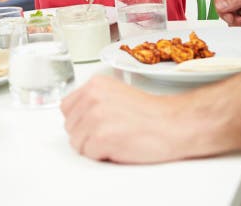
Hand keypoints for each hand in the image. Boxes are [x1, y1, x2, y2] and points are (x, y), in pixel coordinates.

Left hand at [61, 76, 187, 163]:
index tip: (95, 124)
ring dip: (94, 146)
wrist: (174, 124)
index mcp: (95, 84)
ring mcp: (95, 116)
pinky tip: (120, 146)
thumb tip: (76, 115)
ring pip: (76, 142)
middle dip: (86, 135)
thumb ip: (94, 101)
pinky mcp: (101, 136)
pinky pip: (88, 154)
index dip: (80, 121)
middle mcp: (92, 96)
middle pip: (70, 126)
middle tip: (111, 132)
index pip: (66, 107)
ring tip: (117, 138)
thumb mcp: (116, 94)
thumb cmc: (151, 114)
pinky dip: (103, 155)